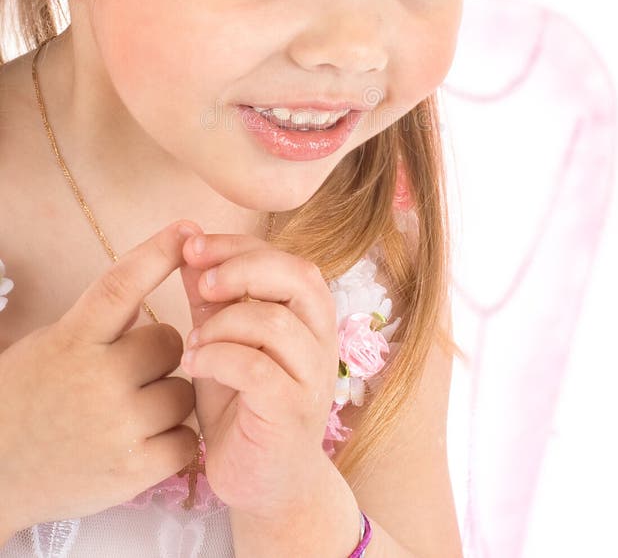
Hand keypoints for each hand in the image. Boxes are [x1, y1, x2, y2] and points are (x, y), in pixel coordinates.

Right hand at [0, 221, 199, 530]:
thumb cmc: (26, 400)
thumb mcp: (51, 346)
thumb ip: (100, 324)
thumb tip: (151, 296)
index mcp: (72, 339)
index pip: (122, 284)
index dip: (158, 252)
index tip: (187, 228)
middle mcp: (98, 377)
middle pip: (171, 342)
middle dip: (157, 354)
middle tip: (128, 374)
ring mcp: (118, 425)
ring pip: (183, 392)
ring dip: (166, 400)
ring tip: (128, 415)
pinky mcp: (134, 471)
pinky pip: (187, 439)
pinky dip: (172, 442)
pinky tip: (142, 444)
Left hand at [179, 233, 339, 518]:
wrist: (262, 482)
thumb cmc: (242, 404)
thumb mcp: (222, 341)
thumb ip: (211, 298)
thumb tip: (187, 247)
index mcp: (307, 314)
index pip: (284, 258)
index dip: (238, 245)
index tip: (191, 247)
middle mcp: (321, 339)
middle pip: (298, 277)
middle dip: (243, 269)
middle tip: (201, 283)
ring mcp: (312, 376)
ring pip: (276, 322)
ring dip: (223, 323)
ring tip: (191, 343)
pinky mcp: (293, 411)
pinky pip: (258, 369)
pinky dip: (219, 359)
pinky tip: (195, 366)